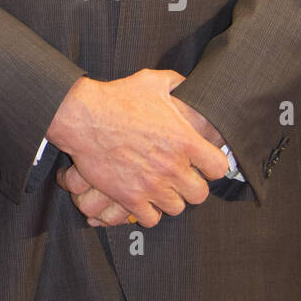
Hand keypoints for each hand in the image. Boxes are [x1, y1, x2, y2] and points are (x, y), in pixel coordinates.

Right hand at [45, 70, 229, 226]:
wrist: (83, 117)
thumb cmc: (117, 98)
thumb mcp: (152, 81)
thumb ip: (176, 83)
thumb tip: (189, 84)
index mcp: (184, 140)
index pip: (218, 168)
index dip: (211, 165)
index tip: (201, 162)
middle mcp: (172, 166)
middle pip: (200, 194)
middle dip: (191, 185)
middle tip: (179, 175)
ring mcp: (151, 185)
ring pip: (177, 208)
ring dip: (170, 198)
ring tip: (160, 186)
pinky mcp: (130, 197)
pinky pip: (151, 219)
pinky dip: (149, 211)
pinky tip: (144, 197)